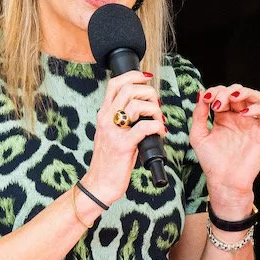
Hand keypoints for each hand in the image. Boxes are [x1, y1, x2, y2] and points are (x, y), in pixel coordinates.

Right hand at [86, 70, 165, 198]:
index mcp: (104, 114)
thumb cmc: (109, 160)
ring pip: (136, 105)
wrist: (100, 183)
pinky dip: (157, 126)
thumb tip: (143, 107)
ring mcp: (113, 132)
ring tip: (158, 120)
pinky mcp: (123, 146)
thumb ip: (121, 119)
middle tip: (156, 105)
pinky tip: (160, 132)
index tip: (146, 79)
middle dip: (148, 92)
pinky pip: (144, 127)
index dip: (133, 76)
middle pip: (128, 89)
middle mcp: (106, 119)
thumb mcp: (110, 134)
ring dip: (154, 110)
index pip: (115, 84)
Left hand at [193, 86, 259, 208]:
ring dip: (244, 92)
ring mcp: (251, 124)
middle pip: (238, 92)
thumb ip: (198, 115)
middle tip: (218, 102)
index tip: (207, 99)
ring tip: (233, 97)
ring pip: (255, 97)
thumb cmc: (212, 162)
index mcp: (224, 117)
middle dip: (227, 91)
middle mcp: (238, 118)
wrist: (224, 181)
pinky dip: (257, 108)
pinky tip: (244, 113)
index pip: (223, 94)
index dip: (216, 91)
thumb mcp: (198, 135)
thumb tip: (201, 94)